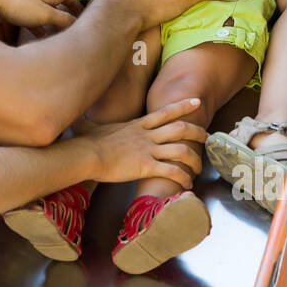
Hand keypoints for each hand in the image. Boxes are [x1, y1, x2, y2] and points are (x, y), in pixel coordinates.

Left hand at [0, 0, 101, 31]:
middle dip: (76, 6)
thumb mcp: (44, 14)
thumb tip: (76, 26)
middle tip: (86, 12)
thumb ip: (62, 20)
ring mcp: (31, 3)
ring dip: (60, 19)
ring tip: (68, 29)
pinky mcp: (21, 11)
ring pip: (51, 12)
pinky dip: (44, 28)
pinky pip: (38, 20)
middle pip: (65, 0)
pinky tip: (43, 38)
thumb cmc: (17, 4)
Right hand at [74, 98, 206, 189]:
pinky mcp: (145, 166)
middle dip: (197, 132)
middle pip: (180, 128)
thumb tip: (79, 120)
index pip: (165, 111)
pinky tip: (187, 184)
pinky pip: (172, 171)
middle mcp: (146, 135)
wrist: (85, 154)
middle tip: (208, 136)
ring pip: (181, 150)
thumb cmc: (86, 142)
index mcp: (138, 125)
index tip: (196, 102)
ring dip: (194, 160)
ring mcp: (147, 150)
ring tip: (198, 169)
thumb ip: (94, 125)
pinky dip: (183, 177)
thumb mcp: (94, 127)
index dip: (183, 106)